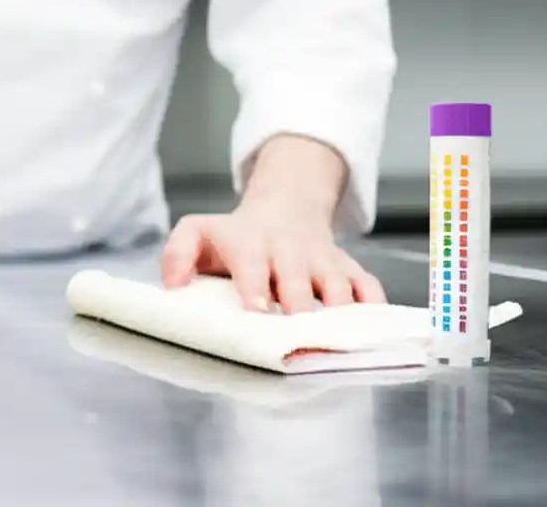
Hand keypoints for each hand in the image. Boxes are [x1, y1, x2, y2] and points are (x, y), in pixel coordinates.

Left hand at [159, 203, 385, 313]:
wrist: (284, 207)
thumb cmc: (235, 234)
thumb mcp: (197, 230)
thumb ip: (177, 253)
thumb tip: (171, 286)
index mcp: (251, 243)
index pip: (252, 265)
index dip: (255, 288)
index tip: (256, 310)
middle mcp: (290, 251)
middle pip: (298, 279)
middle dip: (299, 304)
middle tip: (297, 331)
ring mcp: (322, 259)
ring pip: (339, 285)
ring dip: (339, 311)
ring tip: (338, 339)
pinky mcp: (348, 268)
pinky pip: (369, 286)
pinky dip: (374, 307)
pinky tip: (372, 330)